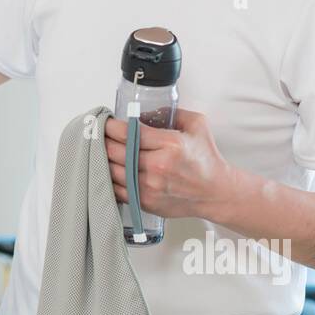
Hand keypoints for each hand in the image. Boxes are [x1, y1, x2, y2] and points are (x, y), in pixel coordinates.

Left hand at [103, 108, 236, 221]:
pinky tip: (108, 169)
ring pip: (111, 171)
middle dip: (103, 140)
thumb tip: (142, 113)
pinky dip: (109, 178)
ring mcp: (150, 187)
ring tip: (101, 150)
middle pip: (114, 151)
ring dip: (103, 159)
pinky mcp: (146, 202)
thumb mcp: (196, 125)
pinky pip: (116, 189)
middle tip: (98, 134)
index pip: (128, 133)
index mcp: (170, 145)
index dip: (110, 126)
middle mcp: (158, 166)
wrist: (215, 193)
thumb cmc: (206, 159)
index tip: (105, 121)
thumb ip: (171, 112)